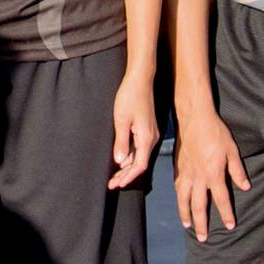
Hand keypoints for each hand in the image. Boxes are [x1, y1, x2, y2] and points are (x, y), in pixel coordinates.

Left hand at [107, 71, 158, 190]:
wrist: (140, 79)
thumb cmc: (129, 97)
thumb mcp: (121, 120)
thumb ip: (121, 142)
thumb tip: (119, 161)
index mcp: (146, 138)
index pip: (139, 166)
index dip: (127, 177)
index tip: (115, 184)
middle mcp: (151, 138)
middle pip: (139, 163)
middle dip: (126, 175)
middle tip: (111, 184)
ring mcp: (150, 133)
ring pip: (139, 156)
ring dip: (127, 167)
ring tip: (113, 175)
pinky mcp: (147, 128)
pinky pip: (139, 148)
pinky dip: (130, 156)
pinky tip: (121, 159)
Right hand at [174, 106, 248, 241]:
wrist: (194, 118)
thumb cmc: (215, 132)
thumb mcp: (232, 150)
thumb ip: (237, 171)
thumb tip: (245, 187)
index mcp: (214, 174)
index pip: (221, 200)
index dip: (226, 214)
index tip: (230, 226)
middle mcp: (198, 178)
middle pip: (198, 206)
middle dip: (202, 224)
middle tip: (204, 238)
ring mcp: (186, 173)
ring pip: (184, 200)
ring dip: (186, 215)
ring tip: (188, 227)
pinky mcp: (178, 168)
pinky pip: (177, 188)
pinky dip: (178, 199)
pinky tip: (180, 203)